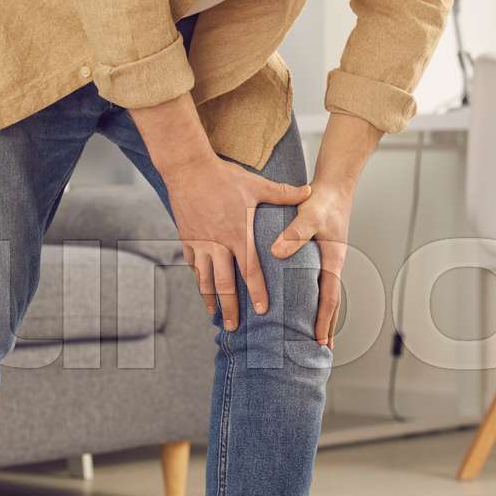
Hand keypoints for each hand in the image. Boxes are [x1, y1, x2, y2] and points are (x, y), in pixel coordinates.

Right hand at [126, 92, 311, 330]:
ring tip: (214, 314)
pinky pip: (193, 264)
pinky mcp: (187, 238)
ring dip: (210, 299)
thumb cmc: (224, 177)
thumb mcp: (256, 184)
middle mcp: (217, 244)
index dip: (256, 291)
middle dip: (229, 307)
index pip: (250, 270)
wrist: (188, 169)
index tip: (262, 310)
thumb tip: (309, 191)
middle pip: (224, 283)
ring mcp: (200, 243)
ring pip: (204, 279)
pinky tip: (202, 287)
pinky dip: (198, 278)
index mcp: (237, 234)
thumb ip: (283, 193)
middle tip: (233, 326)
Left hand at [269, 178, 353, 347]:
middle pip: (330, 303)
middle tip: (320, 351)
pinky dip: (310, 297)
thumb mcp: (309, 215)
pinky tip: (299, 303)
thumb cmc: (323, 200)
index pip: (330, 298)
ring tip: (311, 335)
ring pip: (323, 294)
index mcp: (333, 261)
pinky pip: (315, 282)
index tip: (319, 342)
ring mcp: (326, 261)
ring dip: (319, 315)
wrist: (333, 185)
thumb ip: (294, 233)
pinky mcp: (317, 255)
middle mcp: (331, 265)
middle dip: (325, 326)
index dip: (323, 321)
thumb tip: (277, 253)